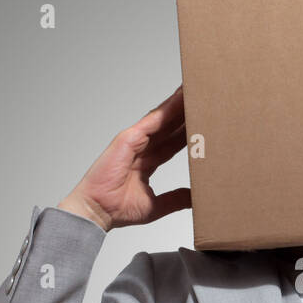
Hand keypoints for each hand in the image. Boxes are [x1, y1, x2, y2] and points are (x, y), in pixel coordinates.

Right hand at [57, 86, 192, 230]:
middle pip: (169, 127)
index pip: (172, 143)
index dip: (187, 133)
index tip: (204, 124)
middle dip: (186, 114)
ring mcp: (135, 141)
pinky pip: (153, 120)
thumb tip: (195, 198)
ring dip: (179, 104)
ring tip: (197, 90)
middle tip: (205, 100)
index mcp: (146, 162)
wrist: (97, 211)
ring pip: (162, 118)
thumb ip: (175, 199)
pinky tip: (181, 98)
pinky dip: (167, 108)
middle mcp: (141, 148)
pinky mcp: (129, 138)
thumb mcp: (156, 205)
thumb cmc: (117, 209)